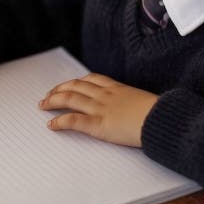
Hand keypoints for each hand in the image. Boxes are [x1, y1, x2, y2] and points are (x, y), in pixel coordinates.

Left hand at [38, 73, 158, 146]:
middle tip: (48, 95)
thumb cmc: (158, 114)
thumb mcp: (144, 101)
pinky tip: (51, 125)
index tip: (67, 85)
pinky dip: (60, 121)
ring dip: (53, 101)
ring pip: (69, 99)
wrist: (161, 120)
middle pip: (75, 86)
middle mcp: (105, 95)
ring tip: (43, 105)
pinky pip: (73, 120)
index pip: (91, 79)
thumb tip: (134, 108)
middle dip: (59, 89)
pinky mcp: (98, 124)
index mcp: (117, 88)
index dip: (76, 82)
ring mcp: (100, 108)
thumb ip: (133, 102)